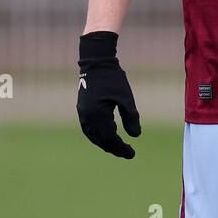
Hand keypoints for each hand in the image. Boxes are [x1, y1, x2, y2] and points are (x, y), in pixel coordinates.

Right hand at [77, 30, 140, 158]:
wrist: (96, 64)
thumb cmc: (113, 79)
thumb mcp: (126, 98)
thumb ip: (131, 117)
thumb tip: (136, 136)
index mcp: (98, 115)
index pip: (110, 139)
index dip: (121, 148)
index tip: (132, 153)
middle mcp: (87, 117)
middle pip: (101, 141)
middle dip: (114, 148)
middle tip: (128, 152)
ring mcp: (83, 114)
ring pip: (93, 137)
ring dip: (106, 144)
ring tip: (119, 147)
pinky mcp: (82, 110)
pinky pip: (89, 130)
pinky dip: (98, 136)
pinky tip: (107, 136)